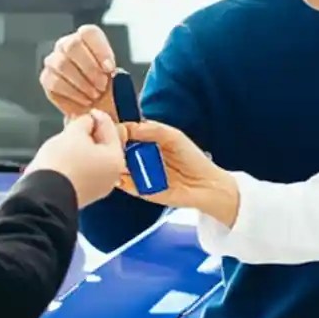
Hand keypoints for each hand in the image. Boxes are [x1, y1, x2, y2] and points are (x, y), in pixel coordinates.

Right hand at [26, 110, 125, 207]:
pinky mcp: (82, 194)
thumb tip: (87, 122)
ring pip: (92, 158)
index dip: (97, 116)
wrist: (43, 195)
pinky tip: (64, 152)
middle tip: (76, 121)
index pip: (110, 129)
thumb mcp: (74, 133)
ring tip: (68, 134)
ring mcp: (97, 187)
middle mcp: (111, 175)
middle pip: (102, 146)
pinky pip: (83, 170)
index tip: (88, 111)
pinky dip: (76, 159)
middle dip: (89, 132)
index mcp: (116, 159)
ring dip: (81, 145)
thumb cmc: (62, 162)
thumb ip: (83, 122)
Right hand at [39, 24, 117, 117]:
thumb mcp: (119, 80)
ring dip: (82, 83)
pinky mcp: (46, 78)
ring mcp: (53, 60)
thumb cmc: (108, 90)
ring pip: (62, 64)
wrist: (95, 109)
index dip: (100, 50)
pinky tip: (84, 100)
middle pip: (72, 45)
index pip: (89, 32)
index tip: (110, 68)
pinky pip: (54, 82)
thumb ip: (118, 74)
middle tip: (102, 85)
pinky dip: (72, 94)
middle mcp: (67, 45)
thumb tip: (116, 74)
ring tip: (95, 95)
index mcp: (87, 38)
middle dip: (90, 68)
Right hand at [115, 120, 237, 223]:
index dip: (118, 131)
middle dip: (113, 147)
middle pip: (117, 148)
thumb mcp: (173, 136)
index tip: (114, 133)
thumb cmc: (192, 159)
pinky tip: (128, 174)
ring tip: (123, 161)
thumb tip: (128, 128)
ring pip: (117, 166)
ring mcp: (138, 172)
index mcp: (147, 139)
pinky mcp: (139, 189)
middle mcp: (140, 155)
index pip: (125, 132)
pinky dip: (122, 179)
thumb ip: (152, 129)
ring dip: (116, 163)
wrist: (204, 185)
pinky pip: (124, 183)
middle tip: (115, 147)